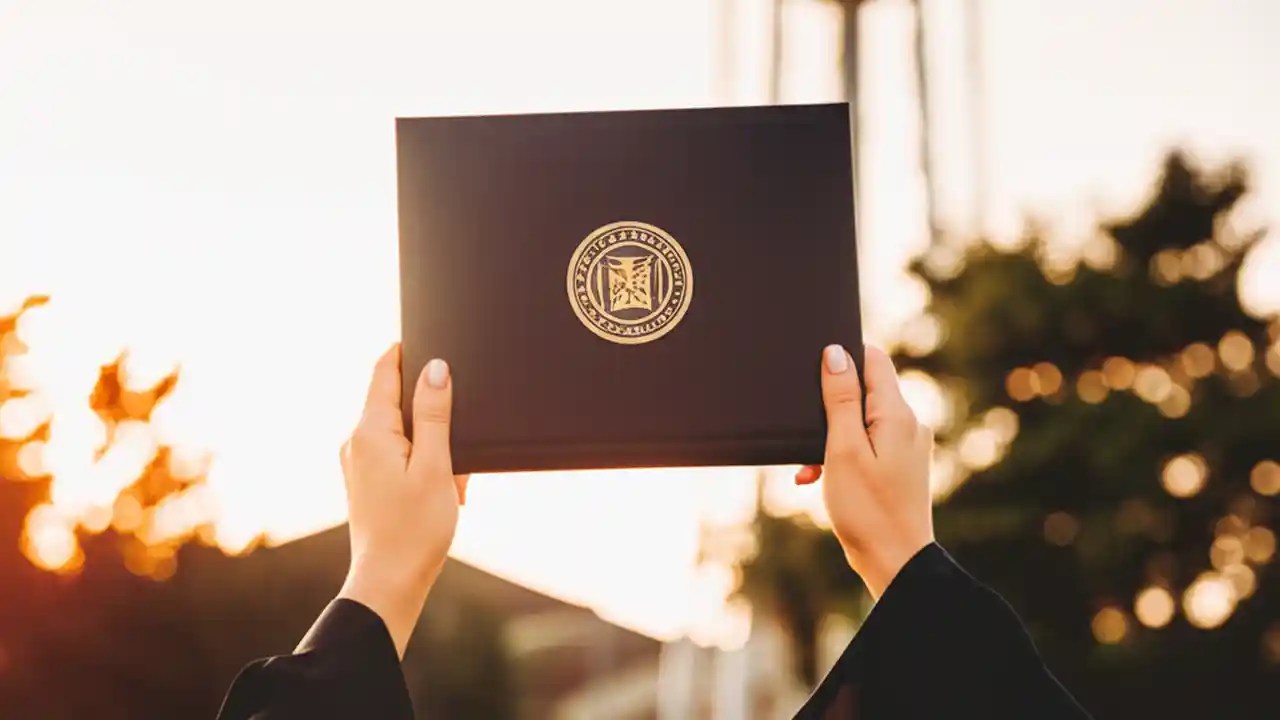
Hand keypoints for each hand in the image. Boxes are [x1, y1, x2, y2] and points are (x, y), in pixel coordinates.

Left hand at [336, 345, 467, 657]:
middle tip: (459, 442)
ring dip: (436, 446)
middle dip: (435, 413)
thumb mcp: (435, 465)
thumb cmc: (415, 529)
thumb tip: (434, 368)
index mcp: (370, 431)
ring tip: (453, 481)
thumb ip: (434, 414)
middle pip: (398, 400)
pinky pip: (400, 455)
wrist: (390, 583)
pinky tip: (444, 493)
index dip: (409, 350)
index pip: (385, 369)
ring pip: (404, 431)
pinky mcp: (367, 481)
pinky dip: (426, 465)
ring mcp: (358, 462)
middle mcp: (356, 441)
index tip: (434, 338)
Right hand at [795, 345, 934, 598]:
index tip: (814, 372)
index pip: (873, 360)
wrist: (894, 562)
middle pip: (864, 390)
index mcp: (897, 414)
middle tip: (807, 431)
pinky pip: (865, 445)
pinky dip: (840, 456)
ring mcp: (906, 447)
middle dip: (829, 406)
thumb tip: (835, 354)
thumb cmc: (867, 509)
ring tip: (810, 467)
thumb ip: (840, 399)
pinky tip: (819, 479)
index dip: (843, 358)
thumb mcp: (843, 449)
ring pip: (860, 421)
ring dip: (830, 437)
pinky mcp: (899, 467)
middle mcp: (908, 425)